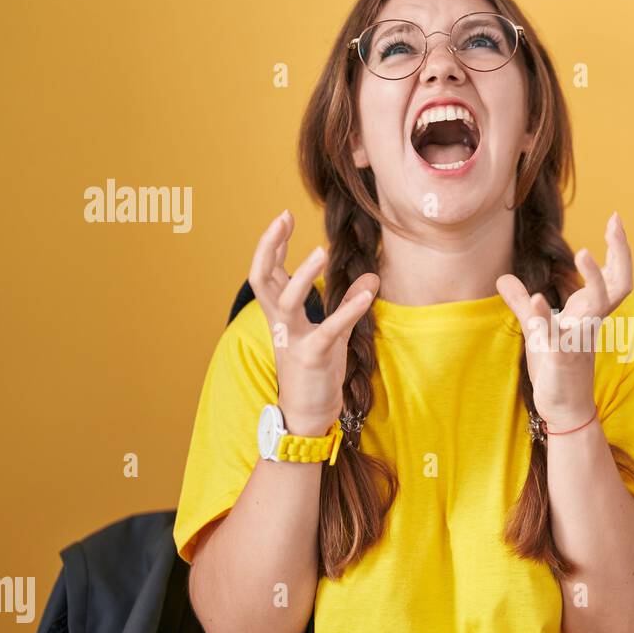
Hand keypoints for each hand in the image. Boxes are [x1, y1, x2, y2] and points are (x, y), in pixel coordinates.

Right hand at [247, 209, 379, 434]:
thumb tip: (369, 277)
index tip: (283, 217)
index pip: (266, 273)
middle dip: (270, 247)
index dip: (271, 245)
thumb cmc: (315, 372)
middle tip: (283, 217)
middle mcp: (281, 324)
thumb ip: (347, 304)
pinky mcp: (314, 357)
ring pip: (289, 301)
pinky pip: (329, 329)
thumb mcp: (332, 332)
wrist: (306, 415)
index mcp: (280, 316)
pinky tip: (368, 293)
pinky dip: (348, 310)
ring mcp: (295, 340)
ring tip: (321, 250)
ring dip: (305, 275)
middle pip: (264, 279)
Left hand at [496, 211, 632, 429]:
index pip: (615, 276)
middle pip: (619, 283)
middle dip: (620, 254)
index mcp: (590, 313)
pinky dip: (546, 316)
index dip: (618, 249)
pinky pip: (557, 334)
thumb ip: (522, 302)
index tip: (615, 219)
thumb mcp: (537, 329)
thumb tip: (503, 278)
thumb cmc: (555, 369)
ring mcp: (578, 338)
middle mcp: (591, 322)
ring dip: (592, 278)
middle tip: (614, 225)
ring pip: (596, 305)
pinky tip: (536, 299)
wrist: (563, 408)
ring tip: (583, 252)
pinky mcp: (560, 356)